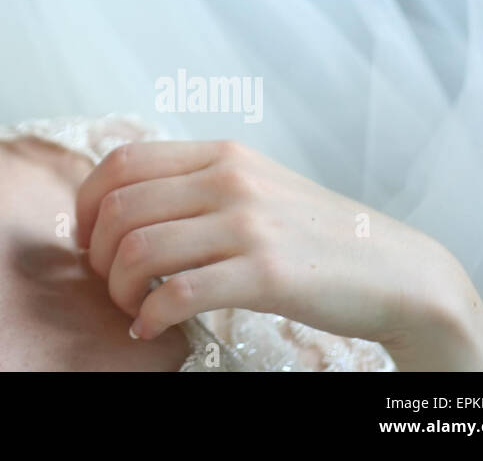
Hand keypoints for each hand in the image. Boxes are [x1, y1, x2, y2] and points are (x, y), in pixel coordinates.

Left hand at [74, 138, 469, 350]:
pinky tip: (149, 328)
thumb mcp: (254, 185)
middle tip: (106, 279)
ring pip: (141, 250)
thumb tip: (124, 200)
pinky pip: (181, 294)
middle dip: (97, 251)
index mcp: (220, 154)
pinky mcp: (266, 273)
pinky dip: (150, 316)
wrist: (396, 271)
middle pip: (120, 208)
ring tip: (128, 306)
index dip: (86, 201)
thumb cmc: (315, 235)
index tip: (86, 235)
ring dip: (118, 288)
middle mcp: (229, 179)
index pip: (123, 162)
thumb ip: (197, 183)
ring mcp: (248, 224)